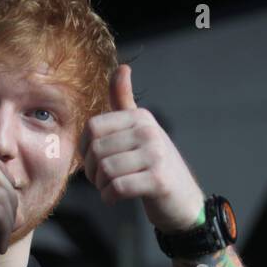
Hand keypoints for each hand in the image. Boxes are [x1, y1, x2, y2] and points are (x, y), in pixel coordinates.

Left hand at [79, 64, 204, 233]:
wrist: (183, 199)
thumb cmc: (155, 164)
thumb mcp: (140, 129)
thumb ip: (125, 101)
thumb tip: (122, 67)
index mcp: (140, 117)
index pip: (92, 127)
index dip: (84, 149)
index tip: (92, 162)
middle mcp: (148, 131)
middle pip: (96, 150)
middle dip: (91, 171)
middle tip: (100, 180)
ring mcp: (156, 155)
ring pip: (106, 170)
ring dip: (100, 186)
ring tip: (108, 188)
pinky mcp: (158, 181)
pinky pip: (118, 188)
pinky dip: (109, 197)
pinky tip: (113, 198)